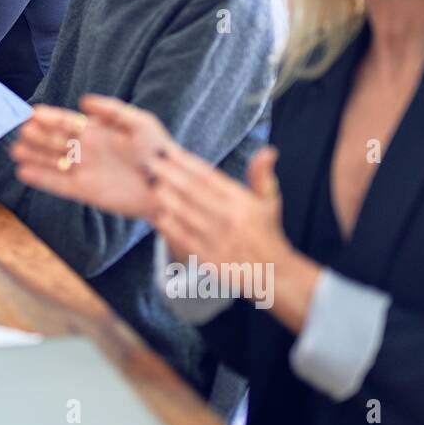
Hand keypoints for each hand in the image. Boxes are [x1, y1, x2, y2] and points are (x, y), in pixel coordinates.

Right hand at [11, 96, 172, 218]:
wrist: (168, 185)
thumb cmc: (157, 151)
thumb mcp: (140, 122)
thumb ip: (112, 110)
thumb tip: (82, 101)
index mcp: (99, 132)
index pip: (68, 122)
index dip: (51, 118)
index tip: (34, 113)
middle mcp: (88, 150)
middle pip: (56, 141)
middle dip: (38, 136)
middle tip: (21, 131)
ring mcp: (85, 171)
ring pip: (52, 161)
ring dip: (34, 156)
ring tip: (15, 151)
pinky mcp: (85, 191)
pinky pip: (57, 184)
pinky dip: (40, 178)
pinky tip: (23, 172)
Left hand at [149, 141, 319, 328]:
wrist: (272, 274)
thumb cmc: (267, 232)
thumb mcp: (270, 201)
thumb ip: (261, 174)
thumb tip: (268, 150)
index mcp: (243, 202)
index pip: (209, 177)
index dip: (187, 163)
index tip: (169, 152)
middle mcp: (230, 218)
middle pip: (193, 191)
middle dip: (170, 174)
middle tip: (151, 163)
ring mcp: (218, 239)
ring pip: (184, 213)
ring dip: (166, 197)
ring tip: (151, 185)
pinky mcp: (209, 258)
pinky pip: (182, 238)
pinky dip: (168, 226)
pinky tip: (157, 215)